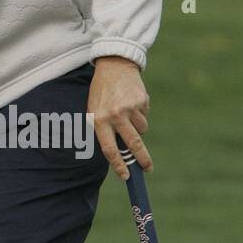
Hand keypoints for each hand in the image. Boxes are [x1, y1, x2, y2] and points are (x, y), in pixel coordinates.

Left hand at [87, 56, 152, 180]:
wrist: (113, 66)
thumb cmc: (102, 93)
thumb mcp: (94, 110)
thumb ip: (104, 130)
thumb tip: (120, 154)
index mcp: (98, 120)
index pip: (109, 149)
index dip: (118, 165)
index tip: (126, 176)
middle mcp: (114, 115)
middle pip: (132, 144)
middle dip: (142, 159)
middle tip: (147, 168)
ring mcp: (130, 108)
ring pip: (141, 130)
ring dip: (138, 127)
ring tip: (128, 113)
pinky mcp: (141, 101)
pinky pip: (145, 116)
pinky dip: (141, 114)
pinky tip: (132, 102)